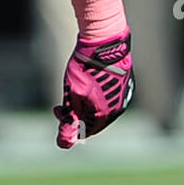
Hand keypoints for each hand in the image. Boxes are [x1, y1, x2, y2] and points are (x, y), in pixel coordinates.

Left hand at [55, 31, 133, 148]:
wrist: (104, 40)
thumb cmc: (85, 67)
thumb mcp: (71, 95)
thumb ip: (69, 121)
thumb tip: (64, 144)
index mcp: (104, 114)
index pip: (85, 132)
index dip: (68, 126)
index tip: (57, 110)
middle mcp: (118, 108)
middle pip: (93, 121)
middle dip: (75, 114)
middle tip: (61, 103)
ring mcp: (124, 96)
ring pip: (101, 109)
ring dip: (85, 105)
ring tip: (74, 90)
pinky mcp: (126, 85)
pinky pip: (109, 98)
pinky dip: (96, 96)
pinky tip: (87, 83)